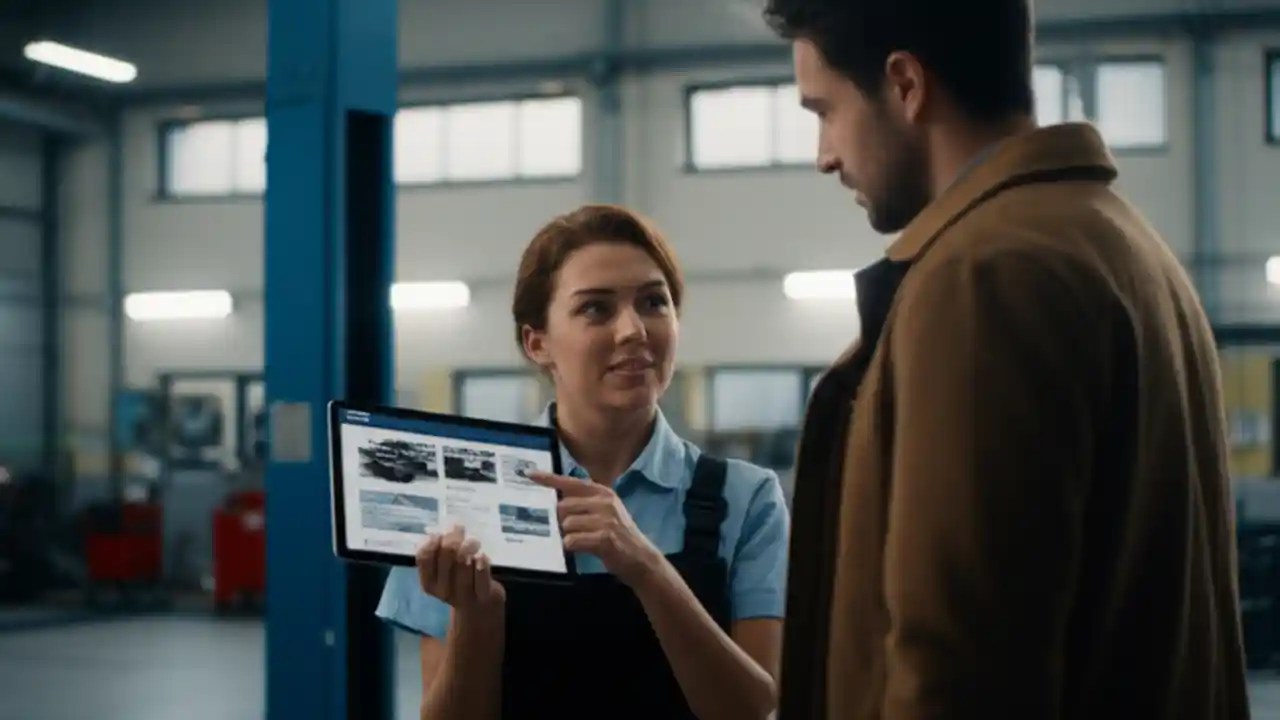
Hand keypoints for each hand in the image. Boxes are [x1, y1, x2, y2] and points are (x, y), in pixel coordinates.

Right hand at [415, 525, 505, 614]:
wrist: (478, 606)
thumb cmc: (458, 579)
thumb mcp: (444, 569)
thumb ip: (441, 550)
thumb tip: (450, 528)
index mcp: (429, 582)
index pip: (424, 558)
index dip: (432, 541)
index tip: (440, 533)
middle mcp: (443, 590)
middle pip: (447, 556)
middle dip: (454, 537)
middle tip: (460, 529)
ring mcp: (462, 595)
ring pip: (464, 564)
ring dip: (469, 546)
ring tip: (473, 541)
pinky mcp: (483, 596)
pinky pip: (481, 576)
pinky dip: (482, 562)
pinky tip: (482, 555)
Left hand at [529, 472, 663, 587]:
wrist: (640, 557)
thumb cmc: (618, 534)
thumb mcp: (605, 511)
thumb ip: (584, 503)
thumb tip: (556, 501)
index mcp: (602, 492)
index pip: (570, 482)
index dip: (548, 478)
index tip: (529, 474)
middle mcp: (604, 501)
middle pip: (563, 506)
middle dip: (562, 521)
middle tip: (575, 531)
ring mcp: (605, 519)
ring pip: (566, 524)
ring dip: (568, 535)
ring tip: (583, 540)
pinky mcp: (603, 537)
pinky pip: (571, 540)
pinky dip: (572, 546)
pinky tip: (583, 548)